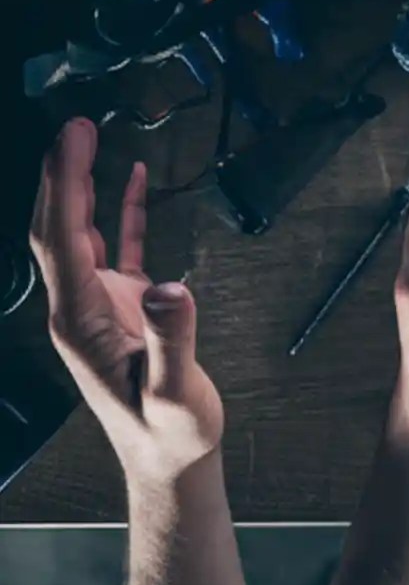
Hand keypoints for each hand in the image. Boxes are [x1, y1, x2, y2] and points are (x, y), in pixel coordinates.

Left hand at [29, 118, 222, 481]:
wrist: (169, 460)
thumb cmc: (169, 432)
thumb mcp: (174, 391)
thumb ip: (171, 338)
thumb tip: (168, 287)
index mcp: (81, 321)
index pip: (63, 239)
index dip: (64, 185)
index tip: (73, 141)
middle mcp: (79, 308)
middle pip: (57, 227)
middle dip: (62, 174)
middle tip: (76, 125)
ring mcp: (98, 306)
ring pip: (79, 233)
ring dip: (81, 187)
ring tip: (90, 140)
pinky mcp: (122, 309)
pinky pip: (114, 249)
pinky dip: (118, 213)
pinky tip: (130, 184)